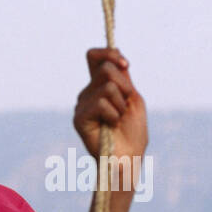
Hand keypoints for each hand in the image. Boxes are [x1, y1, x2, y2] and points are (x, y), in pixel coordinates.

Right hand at [73, 47, 147, 166]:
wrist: (129, 158)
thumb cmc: (133, 132)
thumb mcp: (133, 98)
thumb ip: (123, 78)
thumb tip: (115, 57)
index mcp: (99, 86)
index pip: (94, 56)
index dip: (109, 53)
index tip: (126, 65)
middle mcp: (88, 93)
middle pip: (106, 68)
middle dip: (125, 86)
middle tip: (126, 106)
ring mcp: (81, 105)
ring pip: (107, 86)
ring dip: (121, 105)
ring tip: (118, 120)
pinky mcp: (79, 118)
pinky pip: (101, 103)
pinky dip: (114, 115)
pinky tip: (111, 127)